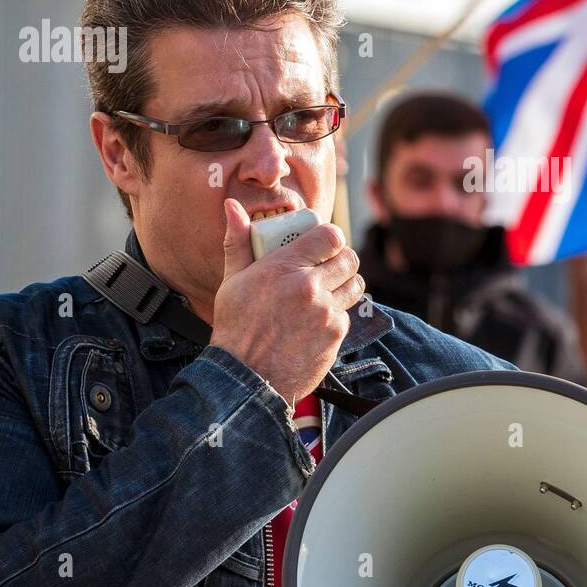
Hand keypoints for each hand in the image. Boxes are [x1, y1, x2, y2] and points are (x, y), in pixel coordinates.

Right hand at [210, 199, 364, 405]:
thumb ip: (238, 241)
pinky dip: (336, 316)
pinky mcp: (336, 336)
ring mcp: (326, 313)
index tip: (323, 244)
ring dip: (344, 285)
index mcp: (284, 268)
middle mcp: (309, 288)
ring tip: (325, 292)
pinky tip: (315, 322)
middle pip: (349, 259)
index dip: (331, 238)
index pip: (331, 236)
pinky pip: (347, 315)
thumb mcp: (232, 281)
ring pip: (355, 286)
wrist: (245, 379)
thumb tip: (232, 207)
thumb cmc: (236, 328)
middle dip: (340, 260)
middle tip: (327, 267)